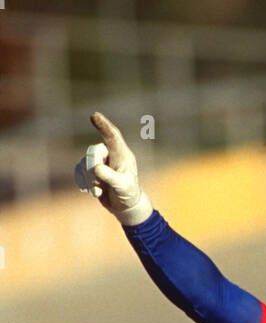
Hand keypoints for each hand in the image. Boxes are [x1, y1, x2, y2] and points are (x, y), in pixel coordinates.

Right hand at [74, 111, 152, 225]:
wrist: (125, 206)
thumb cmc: (128, 194)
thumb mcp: (122, 186)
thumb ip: (110, 177)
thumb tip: (96, 168)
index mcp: (122, 154)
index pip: (112, 136)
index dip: (103, 125)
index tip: (95, 116)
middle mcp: (110, 155)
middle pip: (94, 152)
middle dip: (93, 167)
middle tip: (98, 180)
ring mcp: (100, 162)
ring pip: (85, 163)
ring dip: (90, 179)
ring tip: (100, 190)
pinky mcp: (91, 170)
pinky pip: (80, 171)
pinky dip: (85, 183)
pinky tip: (95, 192)